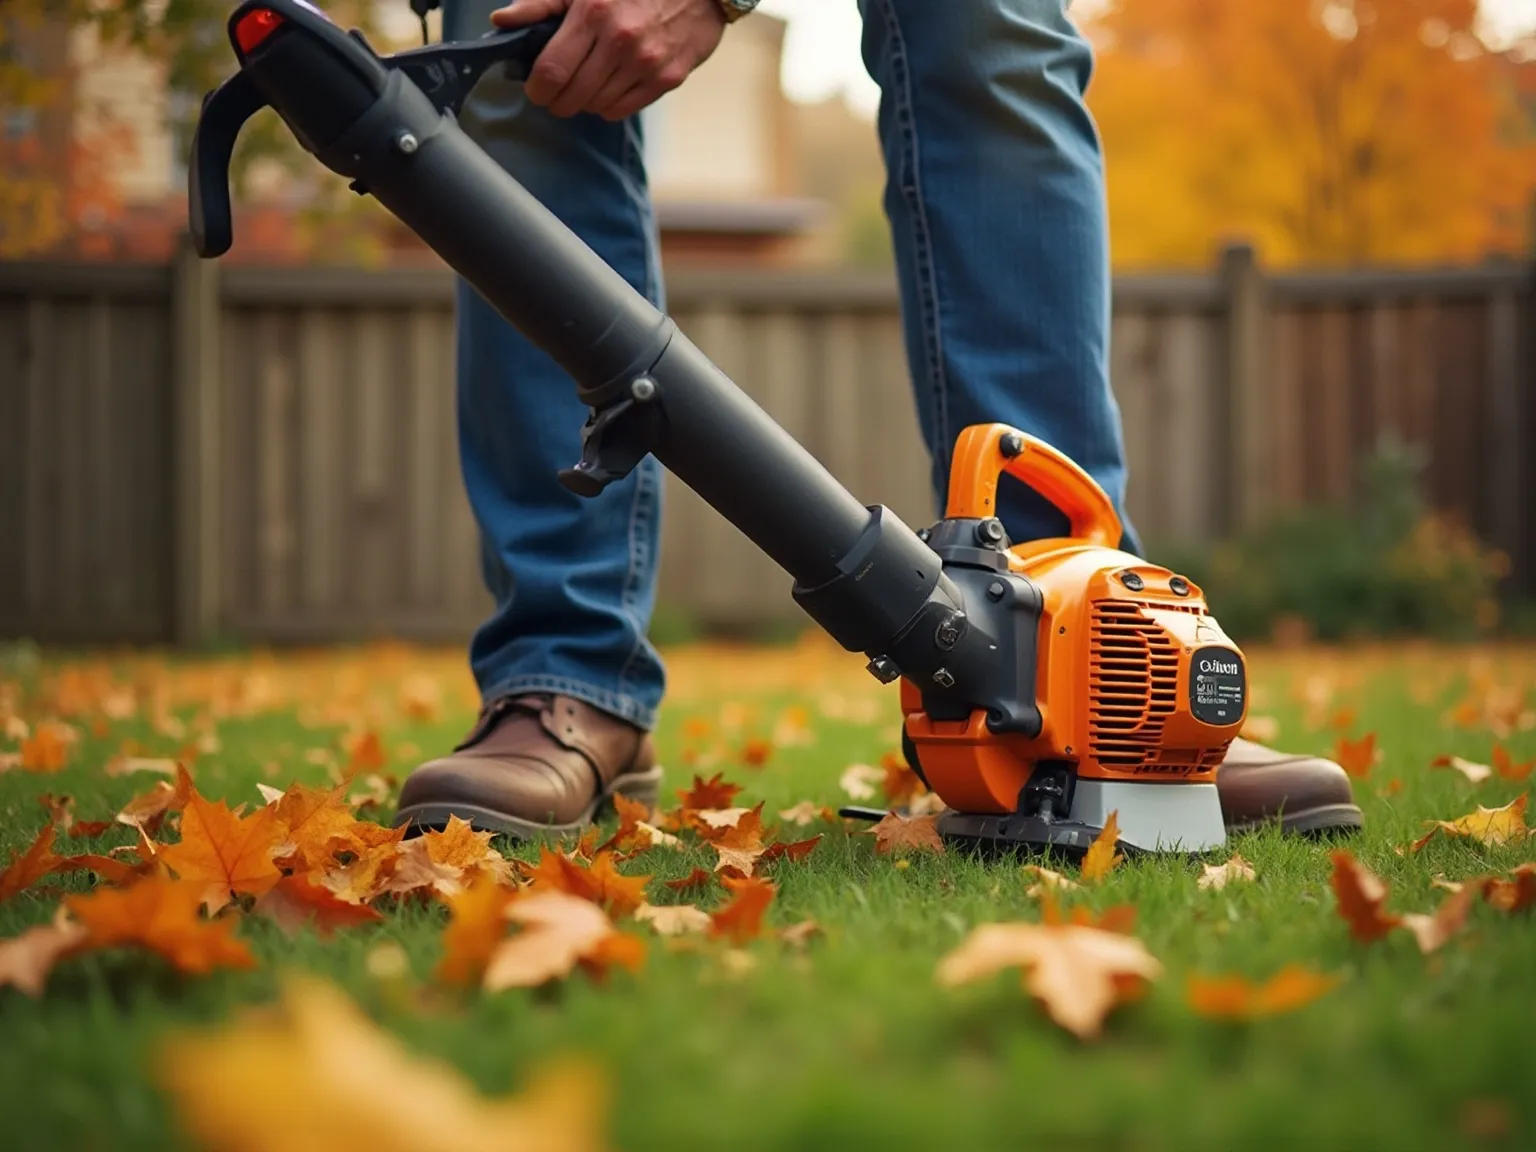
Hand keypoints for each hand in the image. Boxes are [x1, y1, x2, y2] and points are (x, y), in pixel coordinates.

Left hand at [492, 0, 726, 120]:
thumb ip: (540, 3)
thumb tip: (502, 20)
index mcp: (593, 12)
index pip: (551, 71)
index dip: (537, 89)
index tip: (536, 89)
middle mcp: (620, 40)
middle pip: (572, 96)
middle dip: (557, 100)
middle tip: (556, 93)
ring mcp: (646, 62)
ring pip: (596, 106)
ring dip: (584, 102)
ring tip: (585, 85)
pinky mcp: (667, 78)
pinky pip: (623, 110)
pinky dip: (609, 105)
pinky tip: (608, 88)